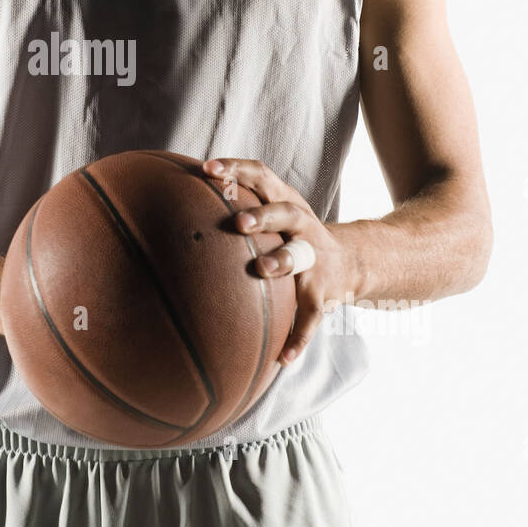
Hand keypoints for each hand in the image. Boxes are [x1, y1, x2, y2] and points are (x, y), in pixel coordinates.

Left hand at [201, 157, 355, 365]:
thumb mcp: (274, 214)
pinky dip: (298, 338)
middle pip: (286, 212)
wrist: (351, 262)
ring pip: (300, 258)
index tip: (206, 168)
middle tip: (238, 222)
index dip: (235, 169)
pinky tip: (282, 358)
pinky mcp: (323, 295)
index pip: (261, 176)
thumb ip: (238, 204)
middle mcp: (302, 227)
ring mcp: (314, 260)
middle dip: (263, 216)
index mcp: (286, 202)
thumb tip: (176, 196)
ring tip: (262, 269)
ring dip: (281, 262)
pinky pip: (311, 318)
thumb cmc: (292, 235)